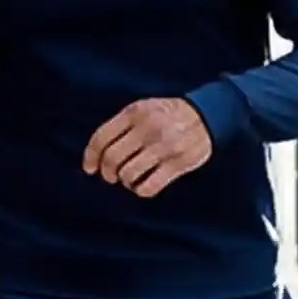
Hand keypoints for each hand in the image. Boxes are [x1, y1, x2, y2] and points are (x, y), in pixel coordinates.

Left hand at [82, 98, 212, 197]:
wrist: (208, 114)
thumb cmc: (168, 115)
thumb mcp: (144, 108)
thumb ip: (121, 125)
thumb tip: (95, 155)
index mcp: (136, 112)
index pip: (102, 138)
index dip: (90, 156)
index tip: (89, 169)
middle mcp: (148, 128)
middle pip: (112, 159)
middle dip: (107, 173)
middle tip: (111, 176)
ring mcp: (164, 147)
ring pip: (128, 175)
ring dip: (125, 181)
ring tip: (129, 179)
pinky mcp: (178, 164)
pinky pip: (148, 187)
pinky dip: (139, 190)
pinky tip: (141, 185)